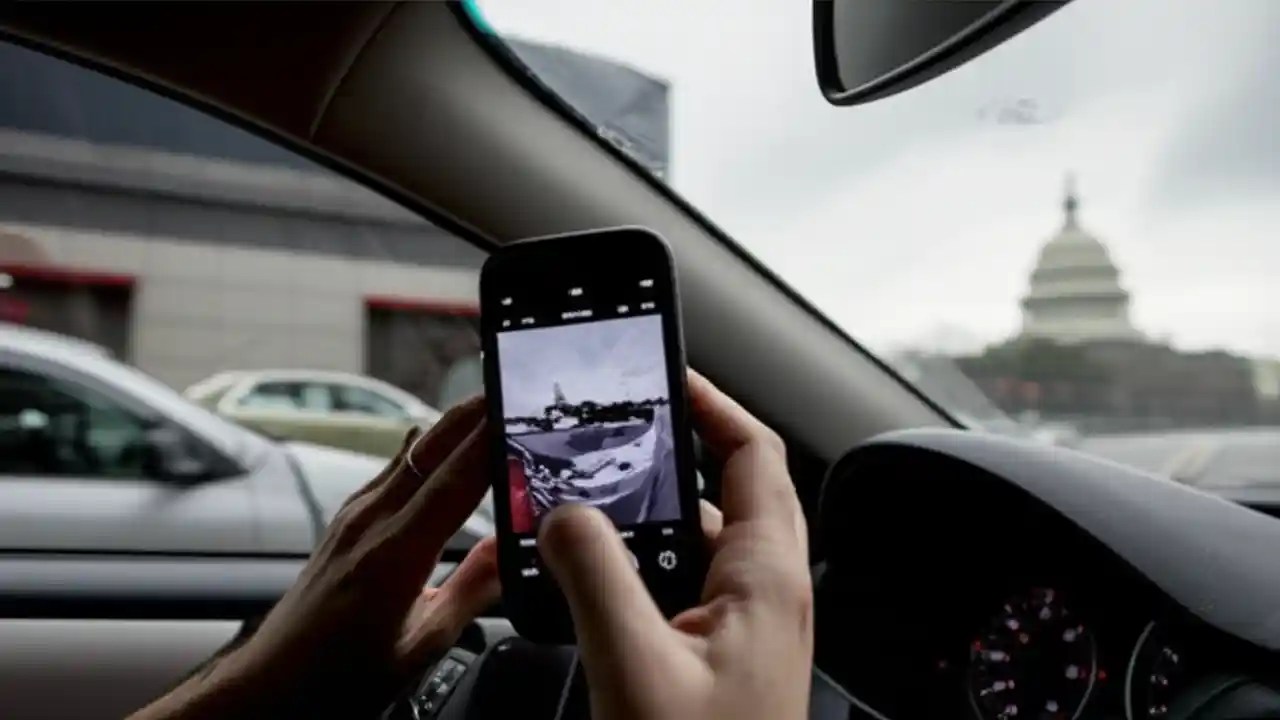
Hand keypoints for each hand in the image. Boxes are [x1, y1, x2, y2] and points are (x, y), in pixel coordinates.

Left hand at [130, 398, 498, 718]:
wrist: (273, 684)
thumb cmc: (340, 675)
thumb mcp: (424, 643)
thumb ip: (474, 588)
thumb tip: (515, 548)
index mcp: (394, 555)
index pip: (455, 478)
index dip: (491, 438)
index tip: (521, 407)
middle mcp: (370, 521)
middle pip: (431, 446)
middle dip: (475, 411)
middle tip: (514, 384)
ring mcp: (354, 515)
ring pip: (413, 450)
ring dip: (454, 425)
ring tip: (493, 406)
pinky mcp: (348, 519)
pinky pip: (396, 467)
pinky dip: (430, 450)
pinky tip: (446, 446)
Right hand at [539, 372, 812, 719]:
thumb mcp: (635, 666)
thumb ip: (595, 579)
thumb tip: (566, 514)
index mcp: (767, 580)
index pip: (754, 453)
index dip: (711, 403)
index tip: (663, 372)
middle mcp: (766, 596)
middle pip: (723, 490)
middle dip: (666, 458)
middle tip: (612, 436)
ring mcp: (745, 629)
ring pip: (697, 544)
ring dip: (644, 522)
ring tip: (584, 513)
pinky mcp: (719, 658)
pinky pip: (682, 587)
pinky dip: (639, 569)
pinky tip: (593, 583)